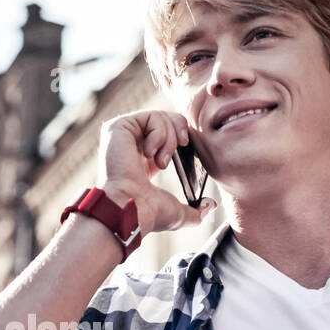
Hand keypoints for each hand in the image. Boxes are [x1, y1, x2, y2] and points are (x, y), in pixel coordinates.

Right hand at [97, 110, 216, 234]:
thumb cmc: (148, 212)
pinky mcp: (118, 127)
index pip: (166, 134)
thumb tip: (210, 206)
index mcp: (142, 159)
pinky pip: (151, 116)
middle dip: (179, 131)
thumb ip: (196, 209)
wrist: (132, 208)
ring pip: (160, 117)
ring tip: (161, 161)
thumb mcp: (178, 212)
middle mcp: (130, 144)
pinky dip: (159, 133)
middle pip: (165, 119)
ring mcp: (123, 135)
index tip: (187, 146)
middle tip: (182, 146)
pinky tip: (150, 154)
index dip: (180, 136)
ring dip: (169, 139)